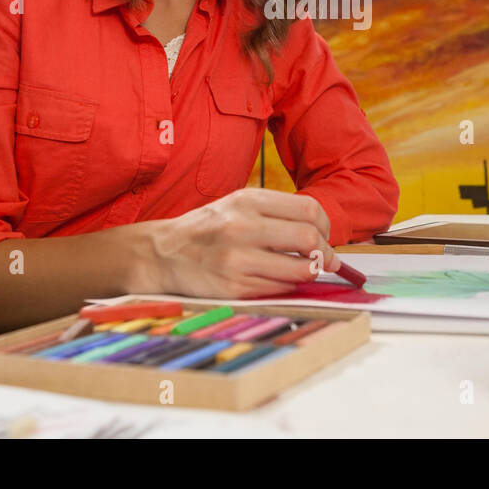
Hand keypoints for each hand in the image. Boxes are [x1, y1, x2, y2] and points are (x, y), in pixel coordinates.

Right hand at [148, 188, 337, 297]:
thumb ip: (275, 214)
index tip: (324, 237)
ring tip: (304, 271)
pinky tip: (279, 280)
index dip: (325, 227)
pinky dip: (287, 286)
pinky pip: (279, 289)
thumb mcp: (237, 205)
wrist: (162, 253)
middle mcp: (242, 226)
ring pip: (299, 270)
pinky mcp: (233, 287)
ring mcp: (237, 259)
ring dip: (310, 273)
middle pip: (308, 239)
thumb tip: (320, 235)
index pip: (308, 210)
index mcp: (247, 200)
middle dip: (325, 254)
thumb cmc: (207, 229)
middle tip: (326, 261)